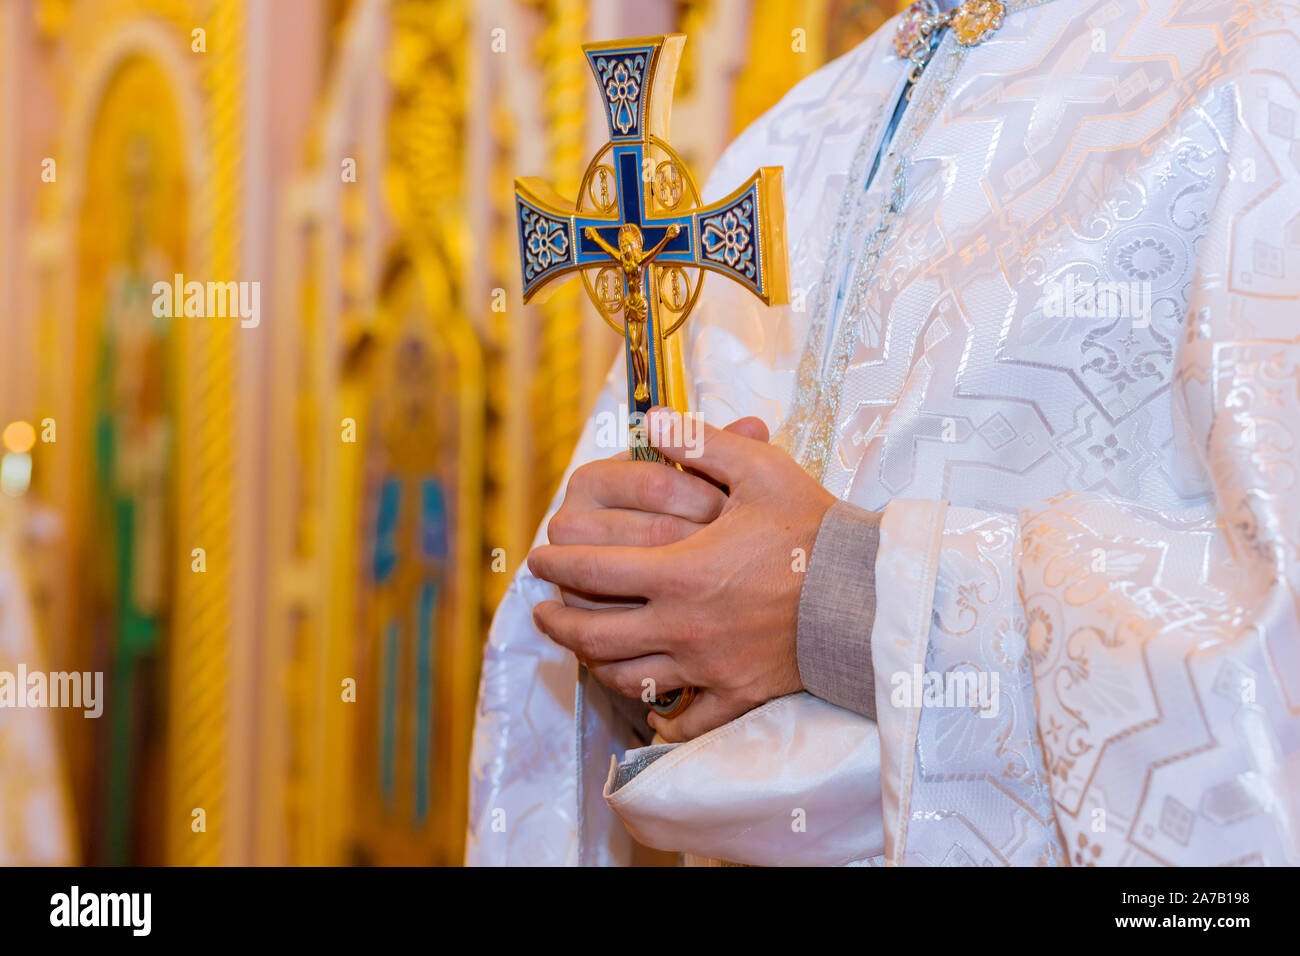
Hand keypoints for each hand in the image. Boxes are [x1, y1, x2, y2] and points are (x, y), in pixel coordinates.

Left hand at [528, 408, 835, 740]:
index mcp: (679, 572)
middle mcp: (682, 626)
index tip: (537, 559)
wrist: (869, 596)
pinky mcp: (737, 696)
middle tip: (541, 609)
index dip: (556, 564)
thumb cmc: (814, 529)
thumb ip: (700, 443)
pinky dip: (661, 720)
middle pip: (594, 633)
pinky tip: (650, 713)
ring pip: (627, 678)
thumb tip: (652, 418)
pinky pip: (687, 720)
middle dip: (557, 621)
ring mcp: (708, 667)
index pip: (593, 570)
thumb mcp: (760, 470)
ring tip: (581, 648)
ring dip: (593, 662)